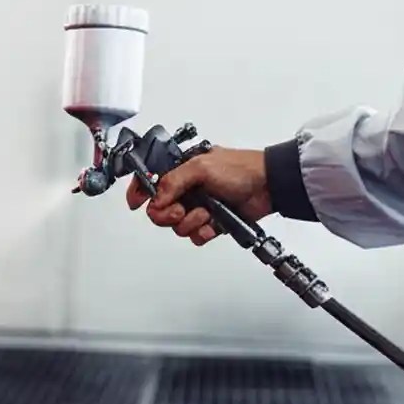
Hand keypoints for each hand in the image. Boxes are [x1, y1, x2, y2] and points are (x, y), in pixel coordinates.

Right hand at [126, 147, 272, 245]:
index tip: (135, 203)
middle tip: (180, 210)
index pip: (149, 181)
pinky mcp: (210, 222)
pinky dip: (204, 232)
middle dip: (167, 214)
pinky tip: (214, 223)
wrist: (268, 186)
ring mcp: (198, 206)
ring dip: (191, 222)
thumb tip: (155, 199)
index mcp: (180, 171)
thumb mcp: (201, 167)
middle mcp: (186, 189)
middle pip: (158, 211)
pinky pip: (195, 236)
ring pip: (177, 226)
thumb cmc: (241, 169)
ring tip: (207, 213)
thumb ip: (173, 182)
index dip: (138, 192)